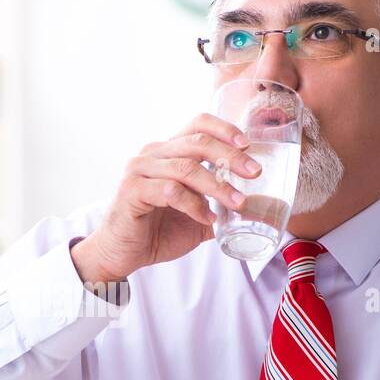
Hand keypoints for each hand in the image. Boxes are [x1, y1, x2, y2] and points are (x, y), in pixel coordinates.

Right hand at [71, 113, 257, 282]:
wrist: (122, 254)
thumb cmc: (156, 232)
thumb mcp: (197, 219)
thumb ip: (221, 210)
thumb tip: (258, 213)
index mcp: (168, 152)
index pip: (198, 124)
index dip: (225, 129)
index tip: (248, 146)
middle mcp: (153, 154)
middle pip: (197, 141)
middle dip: (230, 156)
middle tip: (254, 173)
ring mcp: (140, 170)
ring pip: (186, 167)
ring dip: (217, 185)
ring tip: (238, 203)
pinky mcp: (132, 191)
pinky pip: (170, 191)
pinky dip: (194, 205)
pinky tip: (207, 219)